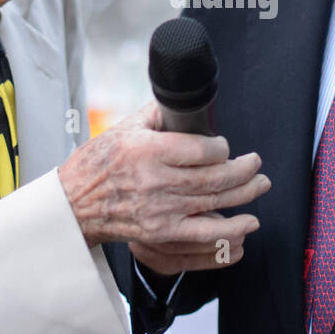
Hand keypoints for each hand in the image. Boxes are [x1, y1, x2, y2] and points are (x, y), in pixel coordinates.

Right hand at [59, 102, 266, 268]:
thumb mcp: (125, 127)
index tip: (224, 147)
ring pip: (215, 201)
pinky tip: (247, 224)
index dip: (221, 147)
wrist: (74, 203)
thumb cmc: (98, 163)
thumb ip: (158, 114)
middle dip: (244, 169)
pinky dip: (230, 229)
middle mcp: (157, 180)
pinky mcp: (161, 232)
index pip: (202, 149)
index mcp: (149, 150)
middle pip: (215, 176)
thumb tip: (185, 101)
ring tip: (260, 185)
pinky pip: (203, 232)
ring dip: (245, 194)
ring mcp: (161, 209)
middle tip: (257, 164)